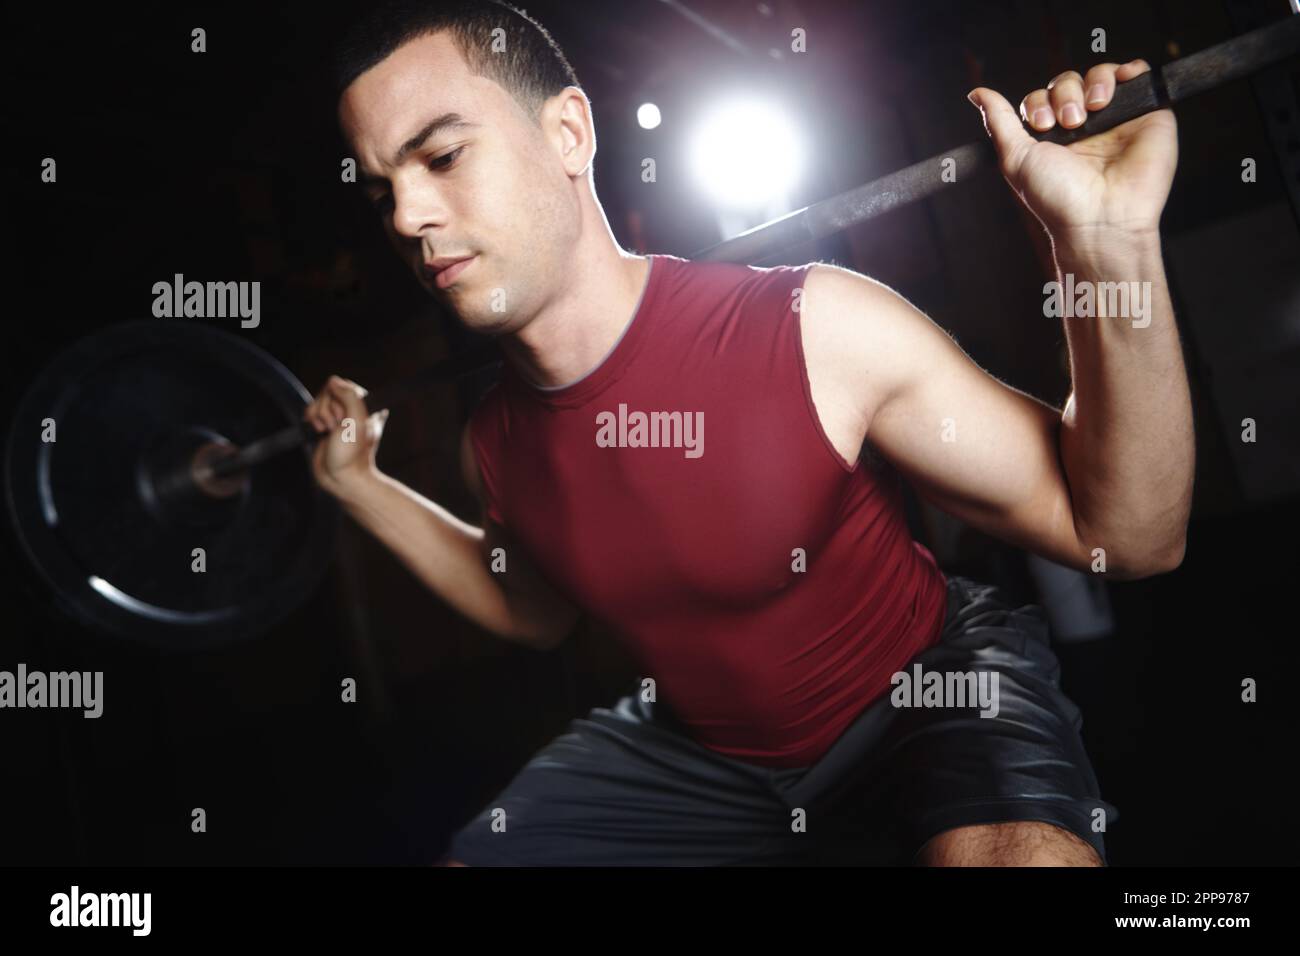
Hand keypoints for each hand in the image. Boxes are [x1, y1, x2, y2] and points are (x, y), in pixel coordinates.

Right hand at [303, 375, 388, 494]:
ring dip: (319, 416)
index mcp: (367, 405)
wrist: (341, 478)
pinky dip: (312, 419)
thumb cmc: (351, 454)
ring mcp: (339, 416)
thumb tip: (334, 380)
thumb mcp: (355, 422)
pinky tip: (320, 431)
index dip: (337, 400)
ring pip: (318, 400)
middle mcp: (354, 408)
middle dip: (327, 410)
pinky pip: (312, 410)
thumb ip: (349, 396)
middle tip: (336, 428)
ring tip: (328, 432)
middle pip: (328, 392)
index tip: (343, 419)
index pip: (344, 385)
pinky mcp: (326, 424)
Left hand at [967, 60, 1177, 244]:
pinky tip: (1116, 87)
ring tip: (1092, 111)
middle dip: (1063, 94)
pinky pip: (1139, 73)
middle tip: (1069, 123)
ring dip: (1092, 83)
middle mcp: (1086, 127)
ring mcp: (1117, 119)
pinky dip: (1127, 70)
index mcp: (1054, 138)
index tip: (1042, 126)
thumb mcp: (1015, 158)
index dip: (1039, 103)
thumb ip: (999, 122)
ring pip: (1101, 74)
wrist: (1101, 218)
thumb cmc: (1058, 198)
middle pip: (1069, 82)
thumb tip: (976, 92)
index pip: (1043, 98)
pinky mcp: (1149, 115)